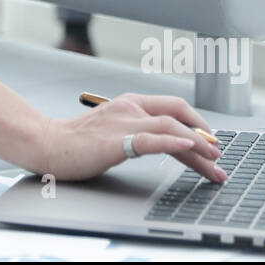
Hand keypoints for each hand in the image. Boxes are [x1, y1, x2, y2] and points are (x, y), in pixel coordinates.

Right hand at [37, 92, 225, 182]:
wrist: (45, 143)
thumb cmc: (75, 141)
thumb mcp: (111, 129)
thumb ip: (135, 131)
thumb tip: (164, 143)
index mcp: (129, 102)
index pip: (173, 106)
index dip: (198, 122)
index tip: (210, 143)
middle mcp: (130, 107)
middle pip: (179, 116)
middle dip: (205, 137)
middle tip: (219, 158)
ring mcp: (123, 122)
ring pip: (171, 127)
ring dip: (198, 146)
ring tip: (213, 163)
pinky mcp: (115, 141)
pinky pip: (151, 139)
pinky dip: (173, 141)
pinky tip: (188, 146)